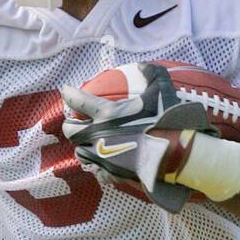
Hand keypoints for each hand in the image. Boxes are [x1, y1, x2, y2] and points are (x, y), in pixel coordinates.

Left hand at [61, 63, 218, 212]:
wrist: (174, 155)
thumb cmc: (167, 121)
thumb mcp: (162, 89)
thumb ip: (150, 73)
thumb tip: (142, 66)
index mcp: (107, 114)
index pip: (78, 101)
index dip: (69, 94)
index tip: (65, 90)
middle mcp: (99, 136)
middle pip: (70, 131)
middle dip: (70, 125)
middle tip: (75, 122)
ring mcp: (103, 157)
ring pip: (80, 153)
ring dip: (81, 146)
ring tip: (87, 143)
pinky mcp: (112, 173)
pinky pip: (97, 170)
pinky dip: (96, 165)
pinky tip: (100, 163)